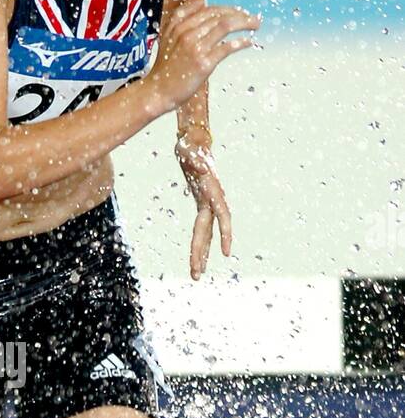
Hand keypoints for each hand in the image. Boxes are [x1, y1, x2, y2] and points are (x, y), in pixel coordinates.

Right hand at [150, 0, 260, 111]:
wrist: (157, 92)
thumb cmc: (165, 68)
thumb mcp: (168, 37)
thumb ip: (182, 18)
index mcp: (178, 24)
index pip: (208, 9)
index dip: (227, 8)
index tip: (239, 12)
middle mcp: (186, 32)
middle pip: (219, 15)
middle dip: (240, 14)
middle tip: (252, 18)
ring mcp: (195, 47)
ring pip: (225, 26)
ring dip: (245, 23)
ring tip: (256, 25)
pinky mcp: (203, 63)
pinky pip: (226, 47)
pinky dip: (240, 43)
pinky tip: (249, 42)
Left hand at [176, 138, 231, 279]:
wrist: (194, 142)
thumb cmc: (191, 145)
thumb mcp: (190, 150)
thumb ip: (195, 158)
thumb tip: (201, 165)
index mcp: (211, 192)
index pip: (222, 216)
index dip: (226, 233)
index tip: (227, 252)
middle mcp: (213, 201)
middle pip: (209, 232)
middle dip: (203, 254)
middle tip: (196, 275)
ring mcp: (208, 204)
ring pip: (205, 234)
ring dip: (201, 254)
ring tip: (196, 274)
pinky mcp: (202, 204)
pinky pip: (201, 228)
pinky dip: (199, 243)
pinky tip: (197, 257)